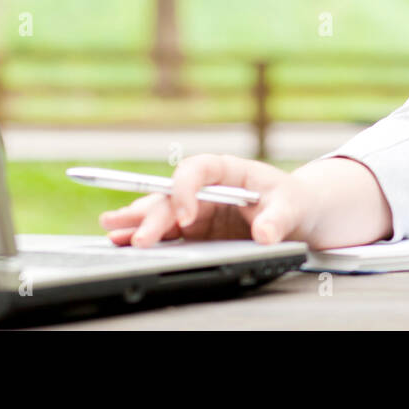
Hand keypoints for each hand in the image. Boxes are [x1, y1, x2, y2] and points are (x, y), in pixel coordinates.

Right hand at [99, 154, 310, 247]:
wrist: (295, 216)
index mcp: (228, 170)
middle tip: (140, 239)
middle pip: (173, 195)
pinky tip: (120, 238)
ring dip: (137, 220)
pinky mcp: (193, 230)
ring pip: (161, 211)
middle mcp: (206, 188)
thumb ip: (277, 220)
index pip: (199, 170)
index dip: (187, 190)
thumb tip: (264, 234)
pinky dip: (142, 233)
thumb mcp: (290, 207)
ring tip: (112, 229)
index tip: (187, 217)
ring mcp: (197, 209)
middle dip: (155, 216)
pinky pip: (165, 231)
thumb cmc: (292, 202)